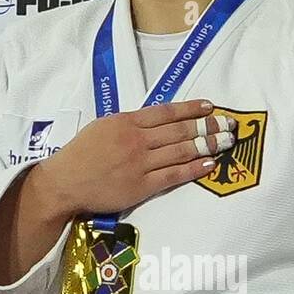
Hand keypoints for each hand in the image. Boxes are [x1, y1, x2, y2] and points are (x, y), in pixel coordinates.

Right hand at [43, 100, 237, 217]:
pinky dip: (194, 169)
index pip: (167, 112)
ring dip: (208, 145)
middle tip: (229, 125)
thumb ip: (129, 123)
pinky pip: (174, 175)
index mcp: (126, 121)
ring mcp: (140, 163)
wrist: (63, 183)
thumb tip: (156, 121)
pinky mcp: (141, 186)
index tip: (210, 107)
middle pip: (180, 130)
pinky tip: (209, 164)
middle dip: (208, 126)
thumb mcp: (102, 127)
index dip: (191, 109)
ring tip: (226, 142)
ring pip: (181, 151)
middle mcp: (137, 139)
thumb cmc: (80, 155)